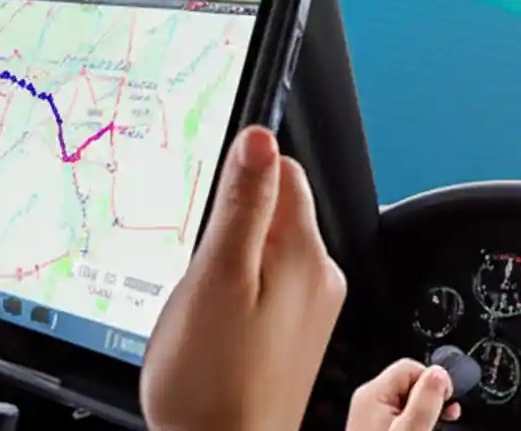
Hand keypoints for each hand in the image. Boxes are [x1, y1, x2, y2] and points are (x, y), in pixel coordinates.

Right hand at [140, 126, 347, 430]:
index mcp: (304, 254)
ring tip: (206, 303)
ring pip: (266, 248)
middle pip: (275, 209)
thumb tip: (261, 138)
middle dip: (231, 224)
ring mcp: (310, 306)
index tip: (210, 206)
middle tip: (201, 269)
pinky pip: (266, 285)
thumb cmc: (213, 383)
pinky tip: (216, 324)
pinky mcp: (294, 331)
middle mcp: (319, 275)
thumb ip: (242, 206)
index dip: (240, 174)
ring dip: (232, 261)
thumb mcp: (216, 279)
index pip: (284, 170)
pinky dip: (237, 291)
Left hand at [347, 359, 461, 430]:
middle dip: (430, 399)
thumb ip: (425, 401)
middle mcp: (368, 401)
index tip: (446, 401)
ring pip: (408, 400)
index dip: (433, 382)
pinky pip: (401, 414)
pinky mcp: (375, 428)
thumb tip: (439, 372)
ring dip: (425, 412)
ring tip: (432, 427)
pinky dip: (415, 421)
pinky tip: (422, 430)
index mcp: (372, 393)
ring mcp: (371, 416)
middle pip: (410, 383)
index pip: (410, 367)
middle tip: (443, 418)